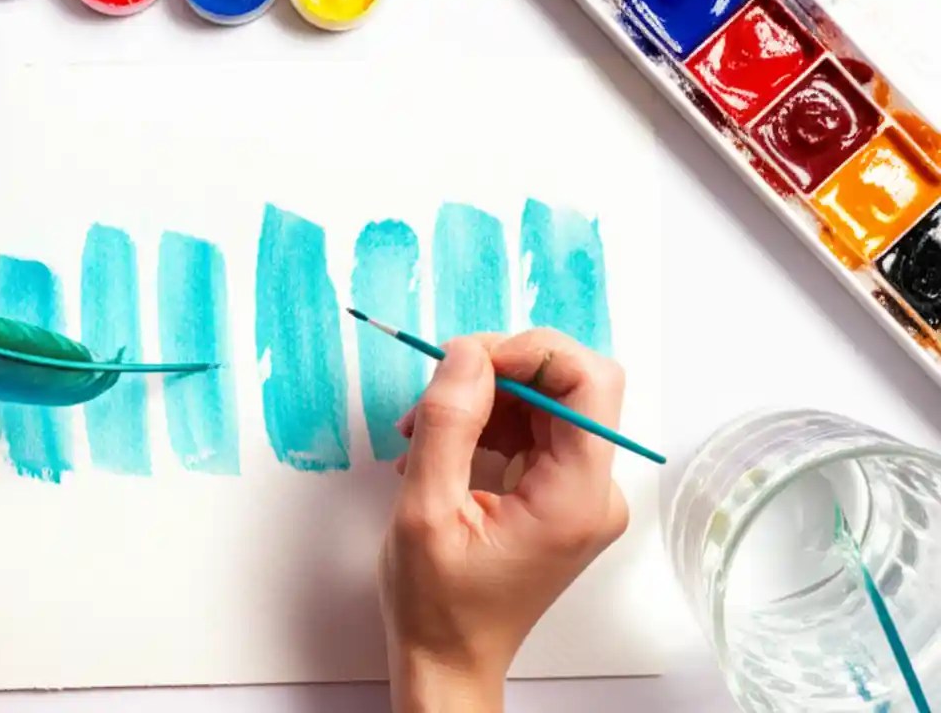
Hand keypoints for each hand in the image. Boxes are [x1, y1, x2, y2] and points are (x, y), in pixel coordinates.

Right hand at [379, 330, 629, 712]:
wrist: (448, 659)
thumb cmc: (437, 605)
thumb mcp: (424, 511)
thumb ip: (448, 424)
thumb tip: (467, 352)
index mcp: (576, 500)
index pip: (590, 383)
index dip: (532, 352)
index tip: (467, 360)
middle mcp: (593, 492)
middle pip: (566, 386)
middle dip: (495, 373)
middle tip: (434, 394)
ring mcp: (579, 494)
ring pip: (542, 402)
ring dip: (479, 399)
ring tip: (419, 434)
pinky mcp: (558, 495)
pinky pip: (530, 431)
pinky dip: (483, 425)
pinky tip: (438, 450)